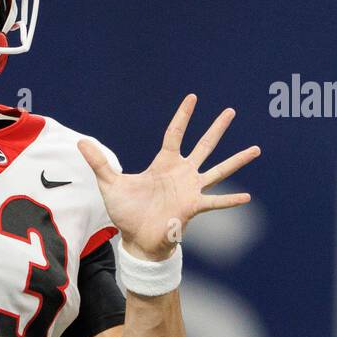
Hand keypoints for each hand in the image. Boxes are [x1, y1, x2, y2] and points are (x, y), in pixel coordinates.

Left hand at [78, 94, 259, 260]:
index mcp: (164, 164)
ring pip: (218, 170)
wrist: (135, 239)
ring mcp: (191, 189)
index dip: (183, 116)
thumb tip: (80, 142)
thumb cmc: (126, 212)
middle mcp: (182, 173)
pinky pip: (215, 201)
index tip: (192, 98)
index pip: (175, 133)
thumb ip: (99, 163)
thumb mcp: (109, 184)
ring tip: (256, 149)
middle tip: (231, 111)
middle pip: (204, 145)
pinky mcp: (193, 207)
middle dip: (217, 128)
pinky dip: (230, 201)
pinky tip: (247, 198)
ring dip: (236, 160)